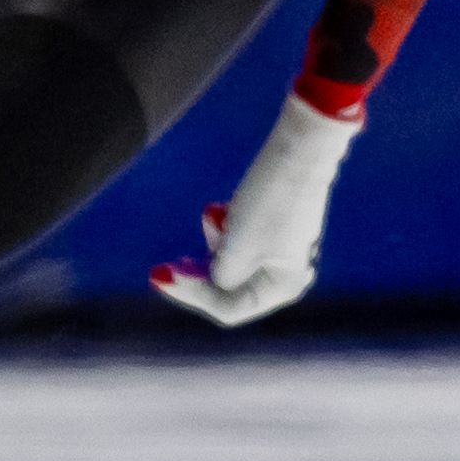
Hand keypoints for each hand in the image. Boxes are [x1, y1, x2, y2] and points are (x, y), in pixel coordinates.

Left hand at [155, 95, 358, 326]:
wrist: (297, 151)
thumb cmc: (269, 203)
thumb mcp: (236, 249)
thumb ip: (219, 277)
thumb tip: (214, 281)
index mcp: (284, 287)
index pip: (228, 308)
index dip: (192, 296)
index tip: (161, 276)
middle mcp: (287, 274)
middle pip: (227, 286)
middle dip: (200, 270)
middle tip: (166, 264)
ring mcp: (281, 251)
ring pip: (229, 260)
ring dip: (213, 242)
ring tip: (215, 215)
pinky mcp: (274, 228)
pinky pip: (238, 238)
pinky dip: (224, 228)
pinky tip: (220, 209)